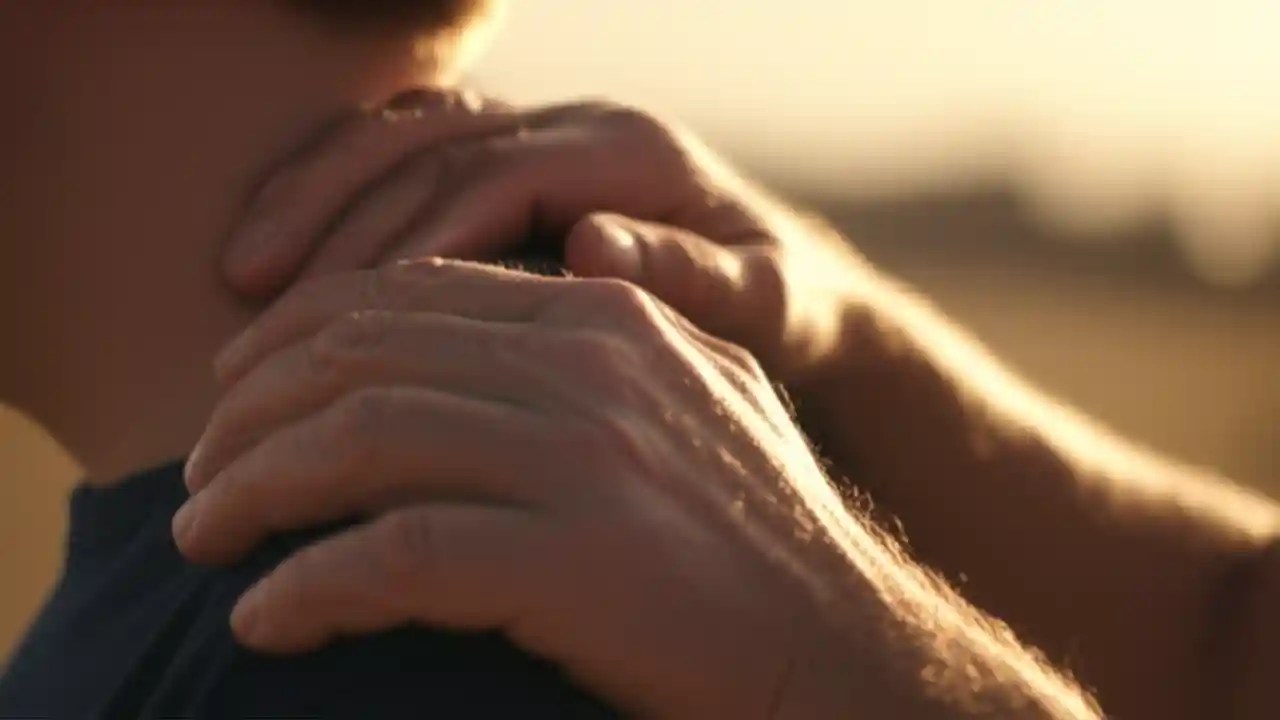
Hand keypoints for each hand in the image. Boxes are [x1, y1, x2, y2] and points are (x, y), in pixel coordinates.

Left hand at [178, 260, 873, 718]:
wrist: (843, 646)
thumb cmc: (757, 536)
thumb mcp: (691, 397)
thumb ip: (604, 339)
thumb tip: (494, 326)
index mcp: (601, 313)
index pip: (401, 296)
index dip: (288, 339)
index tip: (231, 396)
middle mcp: (587, 362)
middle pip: (359, 358)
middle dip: (249, 416)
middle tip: (196, 476)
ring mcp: (582, 455)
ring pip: (357, 443)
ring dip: (251, 493)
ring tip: (200, 539)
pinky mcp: (573, 560)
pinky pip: (394, 558)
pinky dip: (309, 587)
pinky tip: (266, 621)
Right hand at [223, 89, 865, 389]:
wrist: (801, 300)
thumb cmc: (784, 318)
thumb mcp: (768, 307)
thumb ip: (693, 278)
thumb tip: (588, 244)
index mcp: (633, 154)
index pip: (499, 179)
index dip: (415, 238)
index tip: (342, 316)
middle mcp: (578, 129)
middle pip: (435, 148)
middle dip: (339, 215)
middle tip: (257, 293)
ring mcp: (542, 141)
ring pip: (405, 142)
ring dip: (317, 196)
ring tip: (241, 270)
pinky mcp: (515, 168)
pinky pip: (409, 159)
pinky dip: (338, 193)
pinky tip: (279, 245)